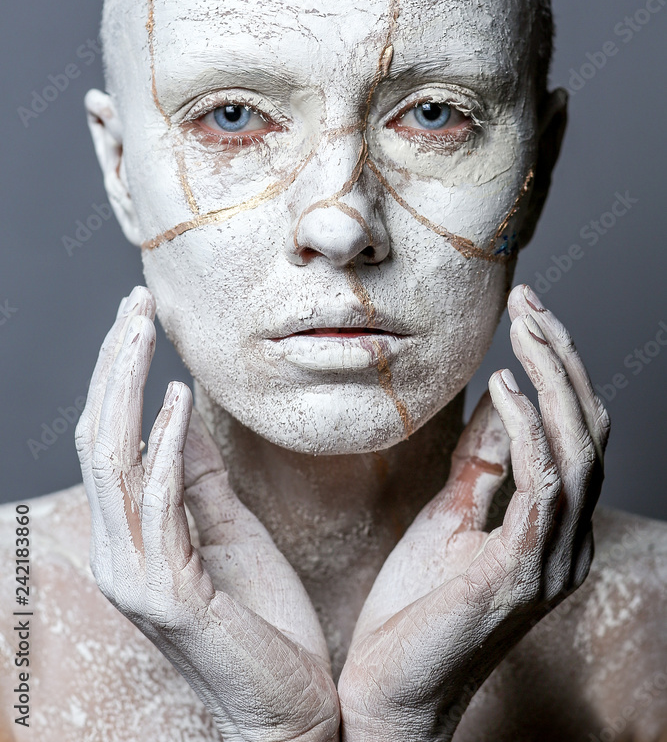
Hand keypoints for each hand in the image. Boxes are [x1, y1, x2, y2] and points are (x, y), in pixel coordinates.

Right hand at [75, 286, 338, 741]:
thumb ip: (199, 474)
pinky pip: (158, 507)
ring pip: (112, 462)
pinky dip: (164, 448)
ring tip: (141, 330)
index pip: (109, 440)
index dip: (117, 376)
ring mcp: (136, 577)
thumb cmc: (266, 624)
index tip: (137, 318)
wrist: (292, 712)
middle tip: (133, 305)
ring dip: (126, 388)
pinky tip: (176, 401)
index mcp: (133, 537)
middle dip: (112, 367)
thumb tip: (180, 408)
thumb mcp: (231, 529)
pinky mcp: (168, 597)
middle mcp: (119, 554)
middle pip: (98, 439)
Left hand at [337, 284, 609, 740]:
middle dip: (563, 358)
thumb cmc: (416, 608)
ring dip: (553, 377)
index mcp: (554, 530)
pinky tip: (505, 384)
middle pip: (589, 431)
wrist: (390, 691)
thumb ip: (483, 461)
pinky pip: (540, 486)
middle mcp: (567, 543)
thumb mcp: (449, 515)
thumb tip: (503, 393)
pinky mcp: (517, 573)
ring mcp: (549, 561)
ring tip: (525, 323)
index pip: (577, 434)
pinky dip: (526, 427)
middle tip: (530, 300)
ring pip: (577, 449)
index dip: (560, 369)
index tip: (527, 313)